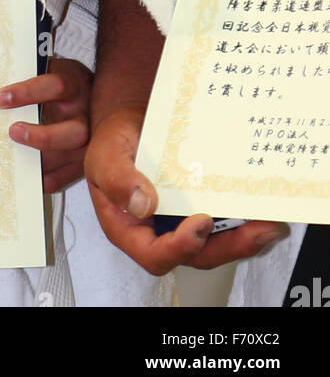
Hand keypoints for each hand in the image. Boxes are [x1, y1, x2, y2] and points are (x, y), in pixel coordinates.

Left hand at [0, 57, 91, 190]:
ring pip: (73, 156)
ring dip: (42, 161)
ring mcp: (90, 138)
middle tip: (12, 132)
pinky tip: (27, 175)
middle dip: (42, 136)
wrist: (94, 91)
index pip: (54, 87)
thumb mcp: (51, 68)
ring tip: (15, 158)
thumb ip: (29, 75)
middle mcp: (86, 112)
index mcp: (74, 83)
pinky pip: (68, 175)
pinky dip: (46, 179)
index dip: (26, 93)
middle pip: (75, 131)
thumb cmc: (64, 81)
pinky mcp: (84, 158)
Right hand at [84, 105, 285, 273]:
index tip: (201, 221)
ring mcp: (181, 222)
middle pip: (195, 256)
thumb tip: (143, 205)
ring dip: (244, 238)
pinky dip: (244, 217)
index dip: (180, 247)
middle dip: (230, 247)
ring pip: (215, 243)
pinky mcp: (200, 207)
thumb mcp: (105, 152)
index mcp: (129, 228)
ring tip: (271, 223)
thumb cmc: (113, 140)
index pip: (154, 255)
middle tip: (259, 230)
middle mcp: (158, 232)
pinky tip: (262, 204)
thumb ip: (117, 177)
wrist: (131, 121)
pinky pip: (223, 221)